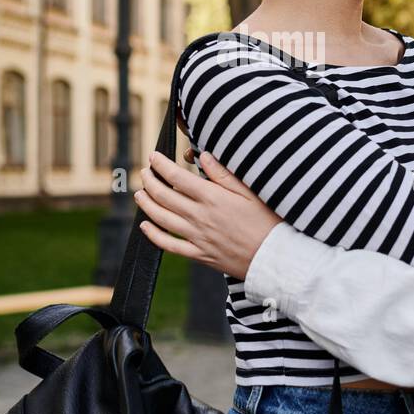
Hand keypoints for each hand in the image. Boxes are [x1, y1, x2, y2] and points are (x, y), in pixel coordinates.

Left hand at [134, 149, 282, 279]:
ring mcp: (197, 237)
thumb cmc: (267, 221)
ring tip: (139, 193)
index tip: (153, 156)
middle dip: (149, 181)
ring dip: (146, 204)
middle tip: (144, 172)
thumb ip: (223, 174)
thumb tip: (202, 155)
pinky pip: (169, 245)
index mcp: (213, 198)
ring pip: (161, 218)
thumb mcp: (249, 192)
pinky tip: (145, 226)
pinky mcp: (199, 254)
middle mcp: (200, 217)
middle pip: (164, 196)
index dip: (161, 165)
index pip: (177, 177)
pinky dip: (154, 235)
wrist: (274, 257)